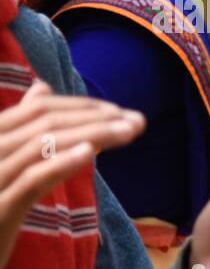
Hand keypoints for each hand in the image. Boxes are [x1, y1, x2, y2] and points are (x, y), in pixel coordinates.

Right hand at [0, 81, 143, 268]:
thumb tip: (42, 88)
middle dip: (95, 118)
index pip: (38, 110)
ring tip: (128, 131)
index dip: (82, 106)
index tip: (120, 111)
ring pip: (41, 145)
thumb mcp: (10, 167)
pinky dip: (60, 162)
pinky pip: (30, 180)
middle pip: (44, 123)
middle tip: (137, 120)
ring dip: (91, 134)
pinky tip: (91, 153)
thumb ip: (26, 131)